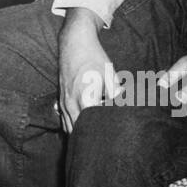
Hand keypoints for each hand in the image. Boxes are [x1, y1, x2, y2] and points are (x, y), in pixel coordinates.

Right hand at [56, 7, 116, 131]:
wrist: (74, 42)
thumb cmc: (94, 58)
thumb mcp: (110, 76)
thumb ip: (117, 95)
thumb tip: (125, 109)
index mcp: (84, 99)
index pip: (91, 126)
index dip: (100, 133)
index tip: (110, 138)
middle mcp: (71, 103)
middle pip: (78, 132)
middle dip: (89, 138)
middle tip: (102, 144)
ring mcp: (63, 101)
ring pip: (68, 127)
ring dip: (79, 133)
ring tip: (92, 140)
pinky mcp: (61, 98)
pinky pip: (64, 119)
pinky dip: (71, 126)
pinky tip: (81, 128)